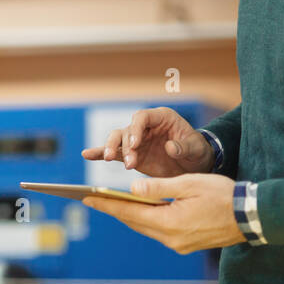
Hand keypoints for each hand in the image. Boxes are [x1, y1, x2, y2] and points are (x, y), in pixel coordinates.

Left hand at [81, 174, 243, 253]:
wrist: (252, 217)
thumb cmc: (224, 195)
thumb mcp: (189, 184)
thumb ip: (158, 187)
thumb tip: (132, 190)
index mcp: (170, 222)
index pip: (129, 212)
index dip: (106, 204)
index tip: (87, 198)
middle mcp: (171, 239)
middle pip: (134, 222)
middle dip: (114, 209)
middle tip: (94, 199)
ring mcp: (179, 245)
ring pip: (146, 228)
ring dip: (130, 215)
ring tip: (113, 202)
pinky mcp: (186, 245)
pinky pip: (159, 232)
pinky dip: (147, 220)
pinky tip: (141, 210)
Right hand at [82, 106, 213, 176]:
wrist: (193, 165)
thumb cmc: (196, 152)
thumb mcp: (195, 149)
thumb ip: (183, 147)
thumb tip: (170, 147)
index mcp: (161, 118)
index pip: (142, 117)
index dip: (136, 128)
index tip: (136, 144)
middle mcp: (145, 126)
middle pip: (126, 129)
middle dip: (124, 144)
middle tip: (129, 161)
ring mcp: (136, 140)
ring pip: (116, 139)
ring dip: (111, 149)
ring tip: (109, 159)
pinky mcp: (130, 154)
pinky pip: (113, 152)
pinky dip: (99, 153)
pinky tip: (87, 155)